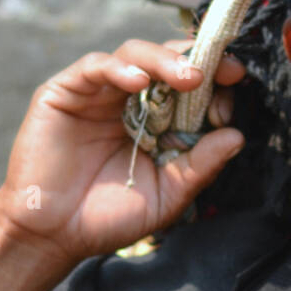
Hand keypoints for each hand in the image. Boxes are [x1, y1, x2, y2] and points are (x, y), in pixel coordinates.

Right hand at [0, 40, 247, 269]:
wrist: (53, 236)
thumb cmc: (109, 217)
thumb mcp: (168, 194)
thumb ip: (200, 165)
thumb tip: (238, 135)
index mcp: (161, 119)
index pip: (194, 85)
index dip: (217, 83)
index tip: (234, 94)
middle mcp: (132, 99)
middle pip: (168, 60)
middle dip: (200, 60)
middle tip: (225, 71)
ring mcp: (99, 93)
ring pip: (135, 54)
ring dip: (166, 60)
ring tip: (189, 77)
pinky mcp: (65, 92)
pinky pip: (95, 66)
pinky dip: (119, 68)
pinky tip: (139, 82)